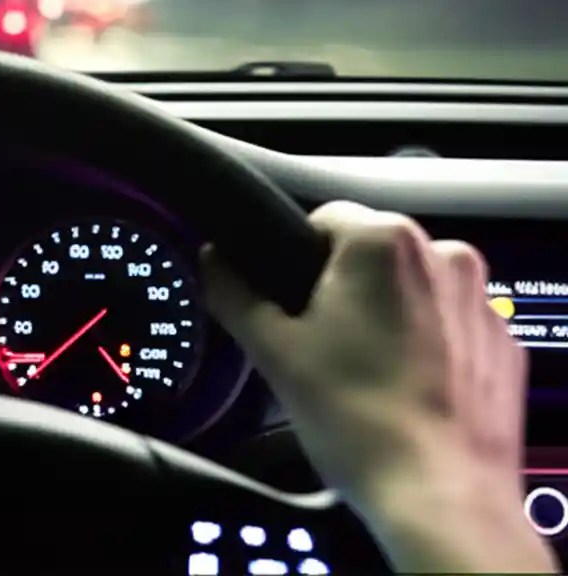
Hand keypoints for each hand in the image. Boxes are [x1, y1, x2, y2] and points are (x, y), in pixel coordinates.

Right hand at [202, 201, 555, 573]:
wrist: (438, 494)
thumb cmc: (361, 422)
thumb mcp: (273, 352)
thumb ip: (234, 293)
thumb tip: (213, 263)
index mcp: (382, 242)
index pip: (322, 219)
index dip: (293, 264)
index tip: (288, 305)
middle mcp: (443, 258)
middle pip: (369, 256)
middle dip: (341, 293)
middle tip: (318, 348)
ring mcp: (479, 302)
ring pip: (411, 291)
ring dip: (385, 318)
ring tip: (361, 375)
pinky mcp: (501, 344)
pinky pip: (449, 327)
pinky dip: (424, 348)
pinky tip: (400, 389)